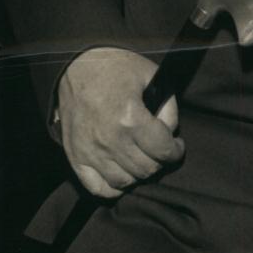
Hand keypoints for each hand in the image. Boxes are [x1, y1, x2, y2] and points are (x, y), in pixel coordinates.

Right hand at [57, 47, 184, 198]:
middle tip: (160, 150)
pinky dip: (114, 187)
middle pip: (146, 168)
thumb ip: (167, 105)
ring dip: (139, 174)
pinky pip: (98, 187)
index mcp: (131, 118)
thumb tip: (170, 132)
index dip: (176, 151)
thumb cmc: (115, 67)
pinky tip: (122, 173)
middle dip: (160, 161)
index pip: (163, 150)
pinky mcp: (75, 157)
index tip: (176, 147)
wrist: (77, 65)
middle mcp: (110, 139)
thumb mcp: (150, 75)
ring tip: (142, 159)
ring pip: (125, 181)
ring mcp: (91, 151)